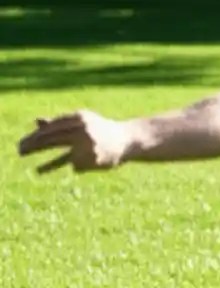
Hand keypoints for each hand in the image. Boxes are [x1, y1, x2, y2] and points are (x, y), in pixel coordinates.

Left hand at [16, 110, 134, 173]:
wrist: (129, 138)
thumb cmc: (103, 129)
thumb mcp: (83, 122)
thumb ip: (61, 123)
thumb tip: (37, 122)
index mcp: (80, 118)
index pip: (52, 127)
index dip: (36, 135)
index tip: (24, 142)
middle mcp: (84, 130)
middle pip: (53, 138)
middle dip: (34, 144)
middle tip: (21, 151)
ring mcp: (89, 145)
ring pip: (62, 153)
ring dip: (46, 161)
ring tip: (34, 168)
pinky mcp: (94, 158)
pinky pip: (75, 164)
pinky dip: (65, 165)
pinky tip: (49, 169)